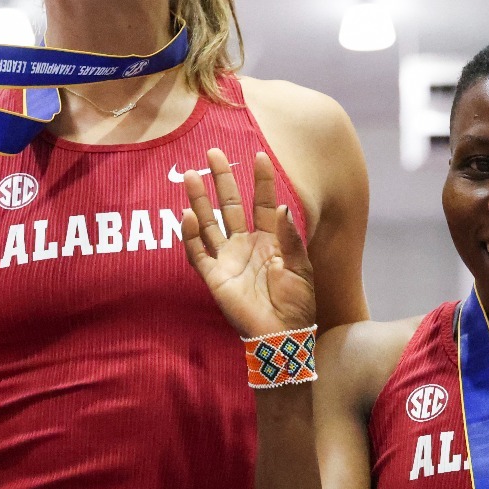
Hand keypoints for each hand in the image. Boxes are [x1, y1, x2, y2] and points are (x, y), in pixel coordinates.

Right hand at [181, 149, 315, 337]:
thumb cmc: (297, 304)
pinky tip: (188, 215)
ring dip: (200, 200)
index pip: (263, 203)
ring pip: (209, 223)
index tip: (260, 155)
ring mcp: (228, 260)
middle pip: (230, 206)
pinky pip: (198, 253)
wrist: (283, 335)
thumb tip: (284, 207)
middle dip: (222, 180)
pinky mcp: (214, 277)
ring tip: (191, 175)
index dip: (262, 181)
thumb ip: (291, 238)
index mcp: (270, 241)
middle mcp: (246, 245)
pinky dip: (191, 235)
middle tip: (213, 153)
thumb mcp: (301, 268)